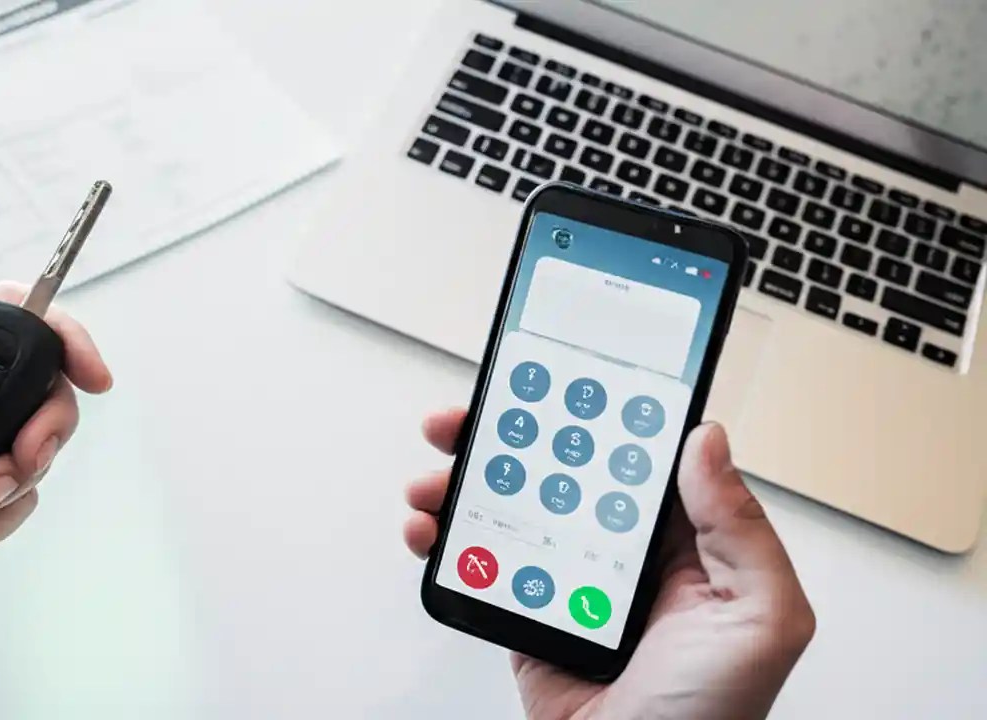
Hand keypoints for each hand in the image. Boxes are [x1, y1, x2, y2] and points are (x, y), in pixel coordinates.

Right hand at [404, 409, 814, 719]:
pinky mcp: (523, 611)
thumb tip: (707, 441)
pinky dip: (443, 539)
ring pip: (507, 506)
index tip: (554, 378)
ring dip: (460, 482)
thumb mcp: (760, 620)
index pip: (631, 455)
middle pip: (555, 468)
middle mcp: (620, 551)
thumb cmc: (710, 719)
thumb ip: (742, 529)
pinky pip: (479, 560)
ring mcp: (566, 579)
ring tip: (433, 478)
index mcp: (683, 542)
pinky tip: (429, 530)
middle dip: (505, 435)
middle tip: (466, 417)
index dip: (593, 411)